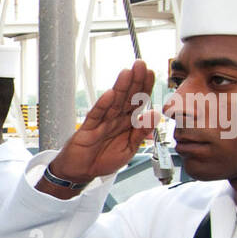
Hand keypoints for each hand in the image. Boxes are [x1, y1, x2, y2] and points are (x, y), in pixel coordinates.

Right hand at [49, 60, 156, 182]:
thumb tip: (156, 114)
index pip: (138, 102)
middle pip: (127, 98)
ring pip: (113, 103)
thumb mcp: (129, 149)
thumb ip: (141, 133)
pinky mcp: (88, 130)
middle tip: (140, 64)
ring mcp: (101, 123)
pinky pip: (96, 116)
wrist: (81, 173)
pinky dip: (103, 105)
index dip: (145, 87)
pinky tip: (109, 95)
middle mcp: (115, 119)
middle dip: (135, 81)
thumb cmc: (102, 160)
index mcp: (126, 123)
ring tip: (127, 73)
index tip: (150, 73)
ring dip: (120, 88)